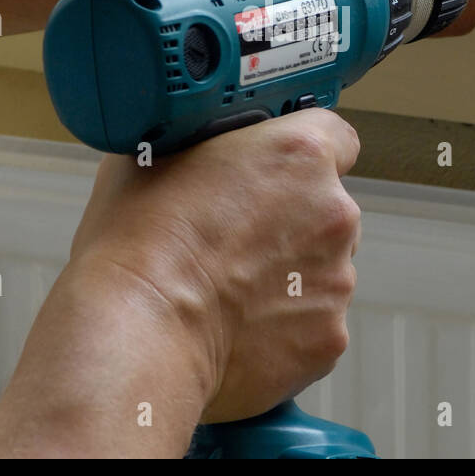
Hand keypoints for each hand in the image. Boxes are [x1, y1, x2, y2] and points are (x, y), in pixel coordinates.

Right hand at [0, 109, 359, 455]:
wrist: (139, 333)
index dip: (303, 156)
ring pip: (320, 271)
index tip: (280, 171)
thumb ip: (202, 144)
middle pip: (327, 210)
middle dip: (292, 224)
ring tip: (228, 292)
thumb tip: (195, 149)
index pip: (336, 138)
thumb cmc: (138, 245)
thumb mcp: (154, 155)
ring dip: (288, 278)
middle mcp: (332, 213)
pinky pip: (311, 325)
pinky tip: (236, 329)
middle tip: (236, 240)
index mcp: (300, 156)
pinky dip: (283, 329)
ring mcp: (336, 279)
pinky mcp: (327, 338)